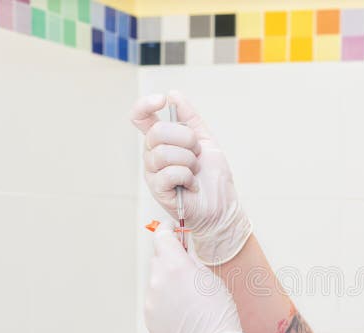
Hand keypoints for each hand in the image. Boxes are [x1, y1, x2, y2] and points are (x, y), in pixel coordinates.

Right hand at [130, 90, 252, 265]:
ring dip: (189, 160)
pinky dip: (187, 176)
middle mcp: (152, 155)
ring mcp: (153, 173)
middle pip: (158, 132)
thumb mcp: (206, 141)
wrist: (222, 207)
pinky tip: (191, 185)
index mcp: (162, 141)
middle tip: (197, 154)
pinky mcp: (157, 190)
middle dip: (186, 139)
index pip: (140, 117)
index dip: (145, 105)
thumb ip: (191, 118)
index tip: (161, 101)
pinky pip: (168, 172)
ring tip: (195, 171)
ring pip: (163, 152)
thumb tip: (174, 94)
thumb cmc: (213, 178)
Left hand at [145, 219, 249, 332]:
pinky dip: (165, 300)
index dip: (167, 230)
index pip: (161, 236)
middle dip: (170, 258)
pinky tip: (182, 310)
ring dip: (168, 281)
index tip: (172, 229)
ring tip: (188, 296)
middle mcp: (158, 280)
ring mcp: (151, 299)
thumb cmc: (218, 313)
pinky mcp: (149, 316)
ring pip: (156, 280)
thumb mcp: (210, 278)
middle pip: (158, 258)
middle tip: (186, 267)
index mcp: (175, 266)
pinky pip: (155, 300)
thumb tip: (182, 251)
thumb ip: (191, 261)